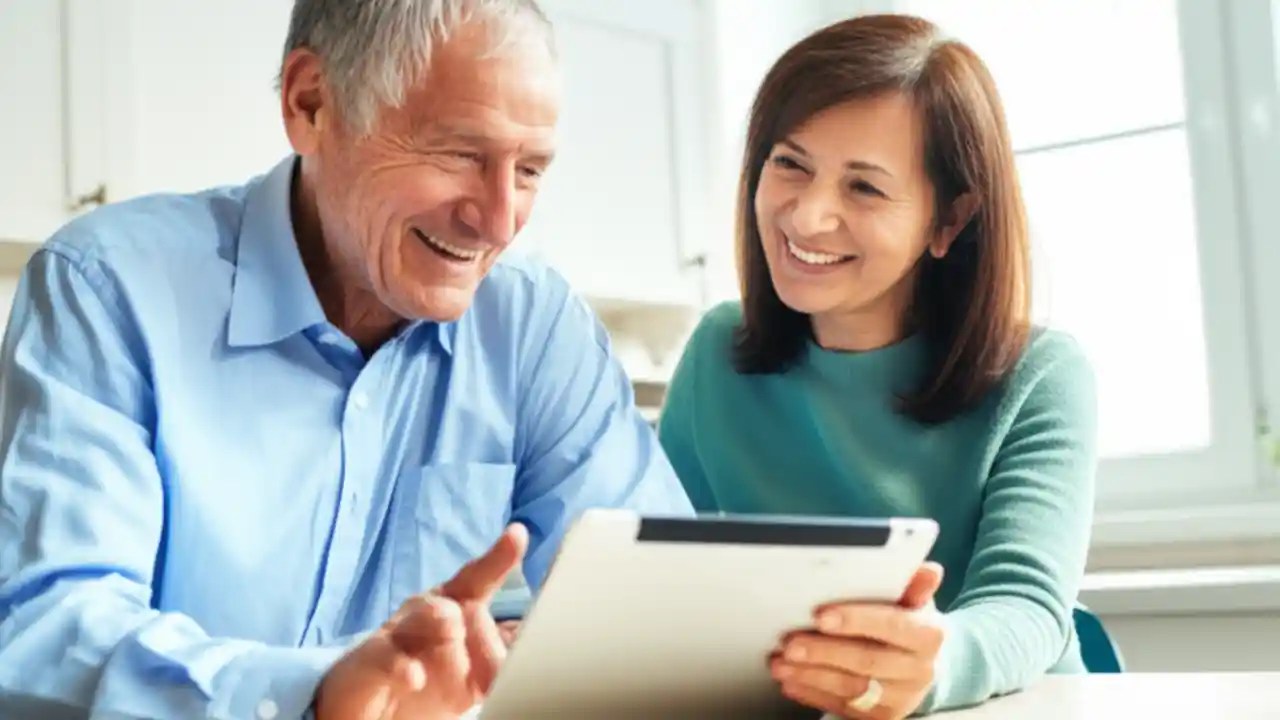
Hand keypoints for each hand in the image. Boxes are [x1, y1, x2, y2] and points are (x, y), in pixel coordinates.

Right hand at [314, 524, 527, 719]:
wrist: (372, 713)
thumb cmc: (428, 685)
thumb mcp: (476, 671)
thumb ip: (503, 651)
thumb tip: (534, 638)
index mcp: (453, 611)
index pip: (478, 581)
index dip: (498, 559)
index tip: (516, 535)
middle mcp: (425, 616)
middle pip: (453, 600)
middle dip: (473, 617)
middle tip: (487, 645)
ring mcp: (394, 638)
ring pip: (420, 616)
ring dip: (436, 618)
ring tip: (450, 625)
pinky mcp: (366, 666)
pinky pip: (385, 659)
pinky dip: (399, 666)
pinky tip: (414, 676)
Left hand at [770, 562, 945, 719]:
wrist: (920, 665)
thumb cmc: (907, 624)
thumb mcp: (913, 600)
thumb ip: (913, 584)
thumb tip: (929, 570)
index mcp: (927, 635)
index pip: (892, 625)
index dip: (856, 620)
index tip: (821, 616)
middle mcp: (918, 670)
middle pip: (866, 661)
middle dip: (823, 652)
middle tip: (790, 643)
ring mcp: (900, 698)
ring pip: (851, 688)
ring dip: (810, 675)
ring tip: (781, 662)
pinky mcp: (880, 717)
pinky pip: (842, 707)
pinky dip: (812, 693)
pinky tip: (792, 680)